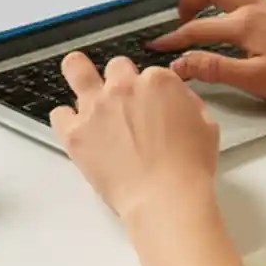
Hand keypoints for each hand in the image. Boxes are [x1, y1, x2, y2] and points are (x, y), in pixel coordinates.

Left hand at [50, 54, 219, 220]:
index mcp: (157, 82)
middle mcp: (123, 88)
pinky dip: (65, 119)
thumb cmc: (188, 168)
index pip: (150, 74)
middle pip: (116, 68)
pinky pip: (59, 114)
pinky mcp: (75, 133)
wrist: (165, 198)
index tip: (152, 107)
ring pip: (76, 69)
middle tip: (122, 100)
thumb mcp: (206, 126)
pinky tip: (75, 128)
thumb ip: (187, 103)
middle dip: (120, 81)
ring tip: (81, 82)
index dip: (151, 92)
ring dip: (79, 74)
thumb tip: (176, 101)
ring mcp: (95, 108)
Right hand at [148, 0, 265, 105]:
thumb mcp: (255, 79)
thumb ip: (215, 68)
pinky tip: (237, 15)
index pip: (198, 27)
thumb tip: (179, 62)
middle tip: (179, 19)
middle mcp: (256, 6)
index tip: (154, 45)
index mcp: (245, 23)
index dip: (173, 37)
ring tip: (204, 12)